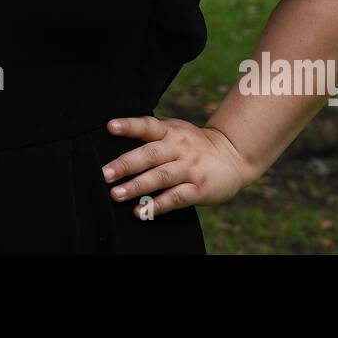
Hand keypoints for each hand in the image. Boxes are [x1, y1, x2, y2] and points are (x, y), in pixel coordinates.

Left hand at [101, 116, 252, 217]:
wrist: (233, 156)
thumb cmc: (193, 144)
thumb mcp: (176, 131)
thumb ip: (152, 133)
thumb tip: (113, 134)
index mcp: (171, 131)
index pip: (148, 126)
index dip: (129, 125)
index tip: (110, 127)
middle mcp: (179, 148)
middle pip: (151, 155)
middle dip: (126, 164)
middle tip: (105, 174)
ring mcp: (190, 169)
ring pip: (161, 177)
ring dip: (137, 186)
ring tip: (116, 194)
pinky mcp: (199, 189)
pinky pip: (176, 198)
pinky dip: (158, 205)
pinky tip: (140, 211)